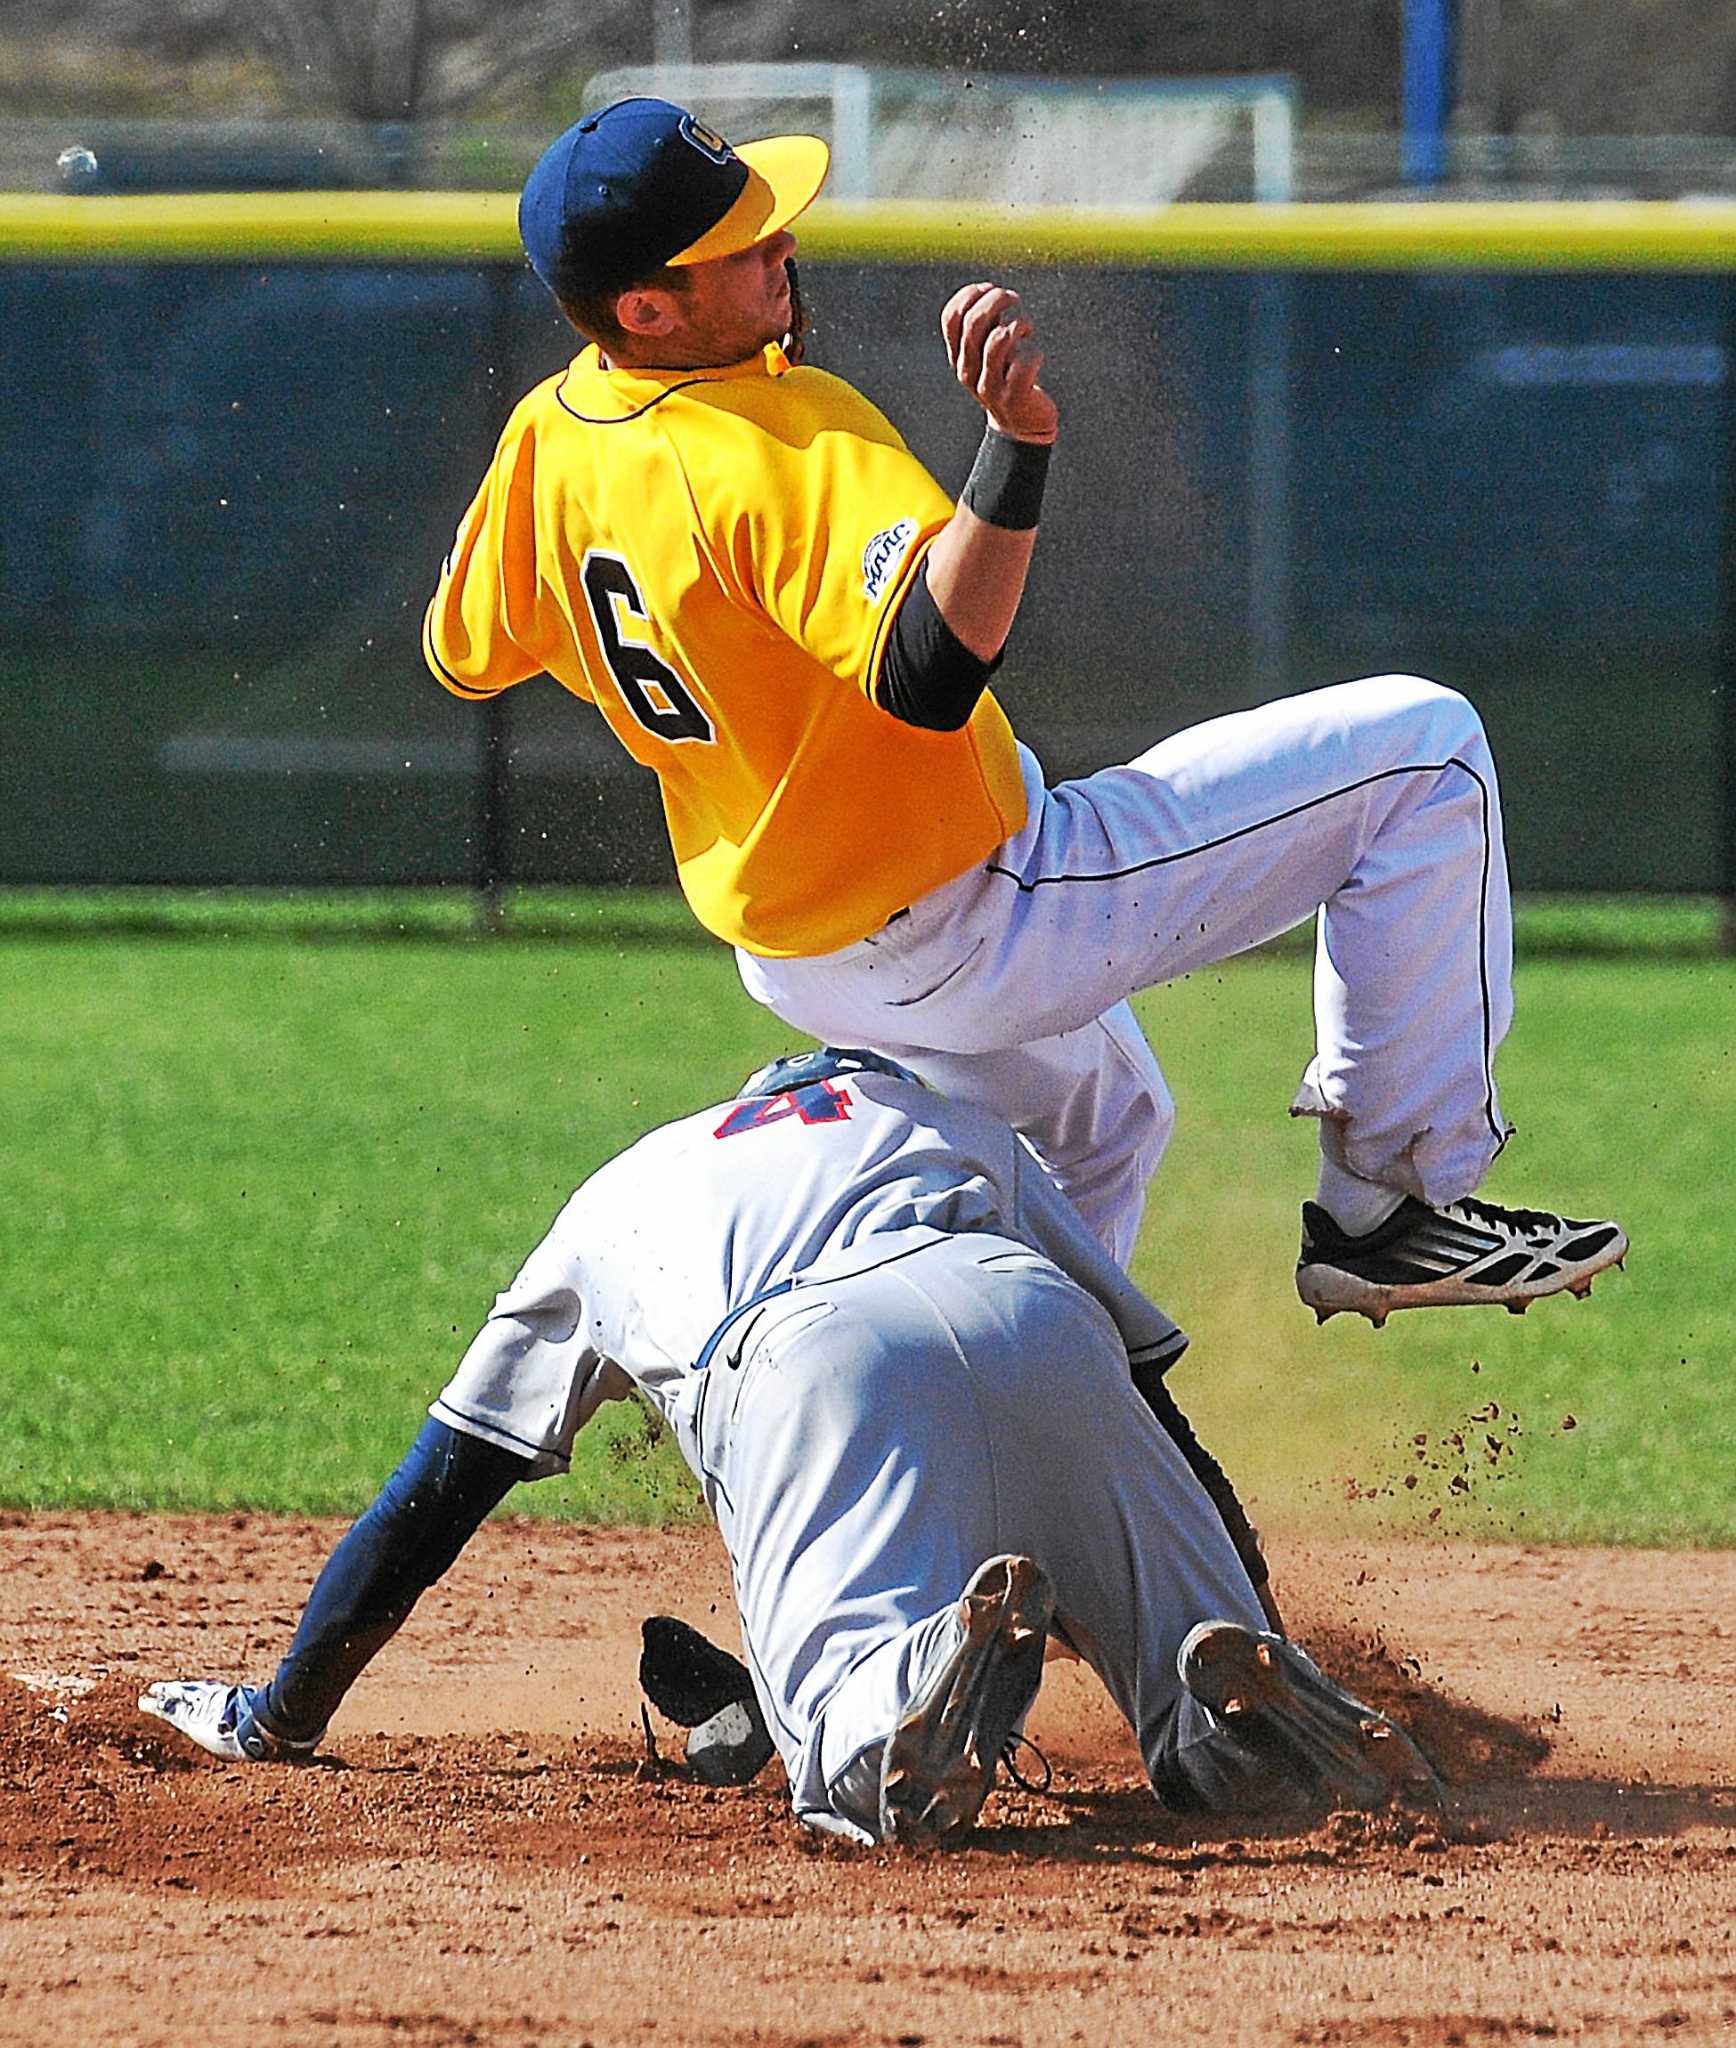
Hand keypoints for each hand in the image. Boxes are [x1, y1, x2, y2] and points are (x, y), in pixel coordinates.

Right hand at [940, 282, 1057, 444]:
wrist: (1020, 426)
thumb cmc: (1007, 378)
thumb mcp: (989, 352)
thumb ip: (986, 326)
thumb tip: (991, 291)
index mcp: (958, 357)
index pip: (951, 317)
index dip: (970, 294)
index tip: (989, 288)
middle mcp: (968, 372)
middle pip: (974, 323)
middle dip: (996, 300)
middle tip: (1014, 299)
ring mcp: (989, 387)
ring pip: (1000, 339)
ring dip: (1018, 324)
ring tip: (1026, 329)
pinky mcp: (1013, 398)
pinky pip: (1025, 362)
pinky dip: (1035, 352)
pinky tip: (1035, 356)